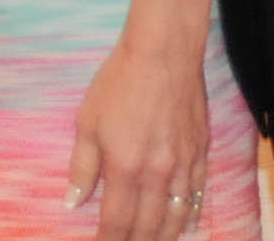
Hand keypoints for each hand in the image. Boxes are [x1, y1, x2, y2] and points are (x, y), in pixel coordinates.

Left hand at [66, 34, 208, 239]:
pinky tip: (183, 223)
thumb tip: (72, 202)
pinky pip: (197, 195)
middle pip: (149, 227)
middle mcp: (157, 174)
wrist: (163, 53)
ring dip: (163, 236)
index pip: (117, 222)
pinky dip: (189, 215)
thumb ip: (82, 167)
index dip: (109, 240)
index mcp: (125, 168)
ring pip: (176, 217)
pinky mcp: (200, 153)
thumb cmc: (120, 82)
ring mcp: (183, 165)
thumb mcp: (88, 121)